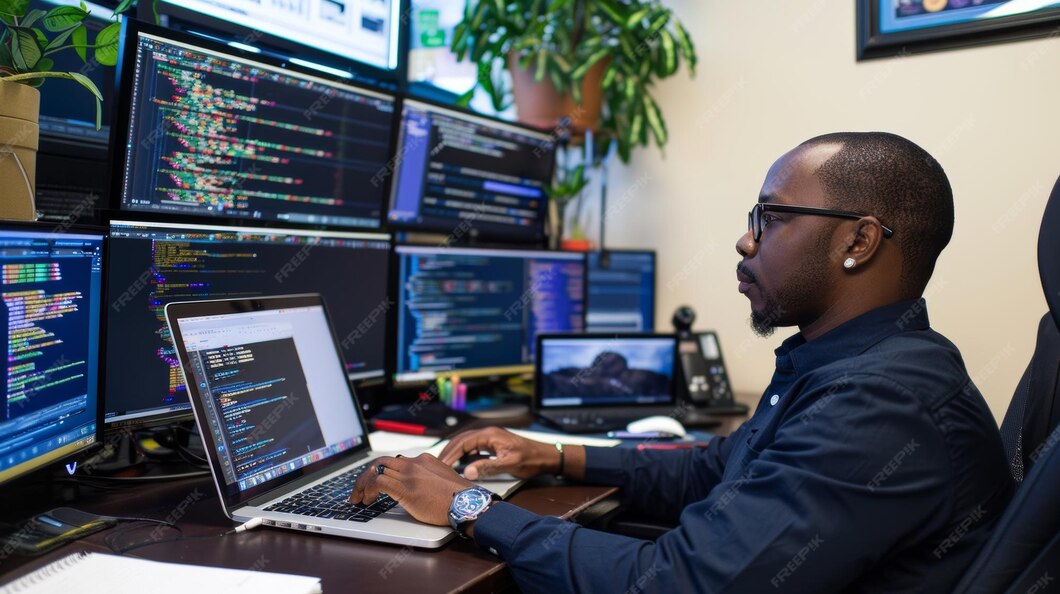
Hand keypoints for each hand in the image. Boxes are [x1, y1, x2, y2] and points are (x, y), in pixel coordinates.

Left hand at [349, 453, 474, 525]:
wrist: (468, 503)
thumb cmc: (460, 498)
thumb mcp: (443, 482)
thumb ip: (428, 481)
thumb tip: (418, 491)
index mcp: (424, 460)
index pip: (395, 461)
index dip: (381, 472)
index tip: (375, 483)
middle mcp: (415, 463)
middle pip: (381, 461)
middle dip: (365, 475)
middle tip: (358, 490)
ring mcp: (409, 474)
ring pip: (375, 469)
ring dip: (362, 484)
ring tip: (358, 498)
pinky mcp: (405, 487)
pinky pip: (378, 482)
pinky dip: (367, 490)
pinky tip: (367, 500)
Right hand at [439, 427, 559, 479]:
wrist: (546, 457)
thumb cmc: (531, 460)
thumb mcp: (509, 465)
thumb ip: (488, 467)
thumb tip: (466, 472)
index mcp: (490, 434)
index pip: (463, 442)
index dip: (450, 454)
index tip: (441, 466)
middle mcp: (488, 433)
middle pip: (461, 440)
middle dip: (448, 451)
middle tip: (437, 465)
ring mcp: (491, 438)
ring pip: (466, 443)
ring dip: (455, 452)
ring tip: (445, 464)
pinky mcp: (493, 444)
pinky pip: (473, 447)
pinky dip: (464, 454)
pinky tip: (460, 463)